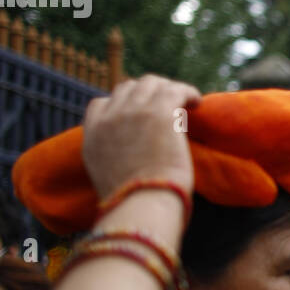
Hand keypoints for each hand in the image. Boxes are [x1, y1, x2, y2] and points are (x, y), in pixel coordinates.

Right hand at [81, 75, 200, 205]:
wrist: (141, 205)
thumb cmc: (132, 203)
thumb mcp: (108, 177)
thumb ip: (113, 158)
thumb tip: (133, 156)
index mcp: (92, 135)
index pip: (101, 104)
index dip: (122, 104)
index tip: (140, 112)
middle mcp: (110, 118)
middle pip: (128, 88)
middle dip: (148, 93)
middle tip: (168, 105)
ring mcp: (133, 112)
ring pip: (152, 84)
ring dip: (169, 90)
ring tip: (185, 102)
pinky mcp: (159, 113)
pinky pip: (177, 90)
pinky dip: (188, 93)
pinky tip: (197, 103)